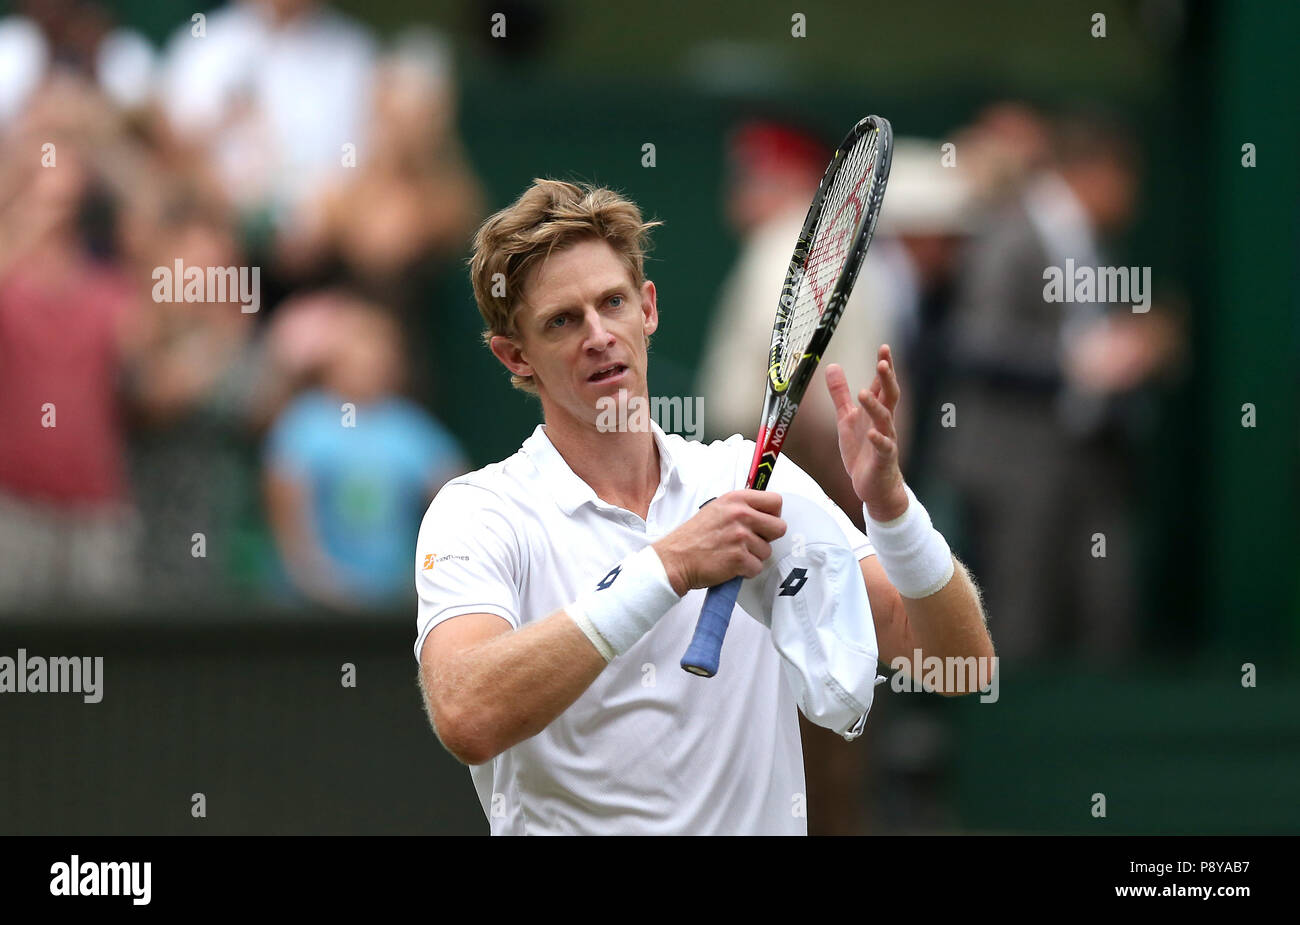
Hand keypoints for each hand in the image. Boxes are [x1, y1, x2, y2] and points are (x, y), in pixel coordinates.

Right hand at [653, 490, 785, 594]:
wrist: (674, 559)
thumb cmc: (694, 536)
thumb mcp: (717, 509)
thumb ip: (741, 508)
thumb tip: (766, 514)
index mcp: (736, 499)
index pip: (775, 501)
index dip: (773, 515)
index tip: (764, 523)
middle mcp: (740, 514)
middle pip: (779, 527)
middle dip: (767, 538)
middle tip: (750, 542)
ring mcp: (740, 537)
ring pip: (767, 551)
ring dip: (753, 557)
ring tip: (733, 554)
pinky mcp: (739, 558)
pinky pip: (757, 568)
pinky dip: (745, 571)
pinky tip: (730, 565)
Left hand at [826, 345, 907, 521]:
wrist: (874, 486)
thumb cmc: (863, 450)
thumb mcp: (847, 419)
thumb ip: (840, 394)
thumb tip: (832, 366)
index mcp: (876, 411)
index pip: (883, 385)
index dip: (884, 367)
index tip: (884, 348)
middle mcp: (884, 423)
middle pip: (890, 396)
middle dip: (888, 379)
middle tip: (883, 362)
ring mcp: (886, 440)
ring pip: (885, 420)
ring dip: (876, 406)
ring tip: (864, 393)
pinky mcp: (883, 460)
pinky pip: (883, 448)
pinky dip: (878, 440)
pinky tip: (871, 433)